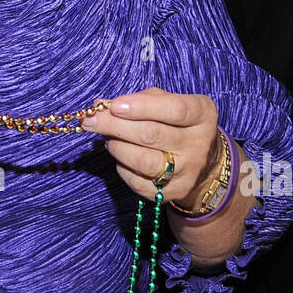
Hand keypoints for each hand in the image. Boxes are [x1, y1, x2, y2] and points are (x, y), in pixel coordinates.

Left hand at [82, 87, 223, 205]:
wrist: (201, 161)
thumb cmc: (175, 123)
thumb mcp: (166, 102)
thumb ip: (137, 100)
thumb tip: (100, 105)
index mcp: (202, 115)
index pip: (174, 110)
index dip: (141, 107)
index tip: (113, 105)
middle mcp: (198, 144)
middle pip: (151, 135)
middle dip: (115, 126)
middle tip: (90, 120)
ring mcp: (187, 172)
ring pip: (143, 161)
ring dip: (116, 147)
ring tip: (106, 138)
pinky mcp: (172, 192)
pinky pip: (137, 181)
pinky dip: (121, 166)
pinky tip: (119, 155)